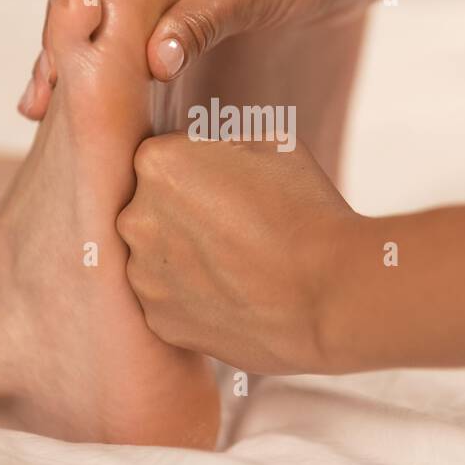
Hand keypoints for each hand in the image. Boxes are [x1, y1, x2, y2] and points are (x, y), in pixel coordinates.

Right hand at [21, 0, 369, 120]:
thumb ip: (200, 21)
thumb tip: (152, 63)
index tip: (53, 38)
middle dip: (58, 39)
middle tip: (37, 98)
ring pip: (102, 14)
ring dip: (73, 57)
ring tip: (40, 110)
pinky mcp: (177, 2)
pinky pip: (131, 32)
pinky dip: (108, 64)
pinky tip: (82, 104)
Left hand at [117, 132, 358, 373]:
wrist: (328, 293)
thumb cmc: (306, 210)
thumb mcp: (269, 143)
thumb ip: (219, 148)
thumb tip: (207, 156)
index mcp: (157, 163)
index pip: (166, 160)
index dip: (203, 172)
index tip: (233, 188)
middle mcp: (135, 218)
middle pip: (154, 209)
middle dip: (186, 215)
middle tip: (237, 228)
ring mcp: (144, 275)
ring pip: (159, 258)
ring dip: (187, 258)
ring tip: (240, 266)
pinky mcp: (161, 321)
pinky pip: (171, 301)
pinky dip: (196, 299)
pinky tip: (235, 295)